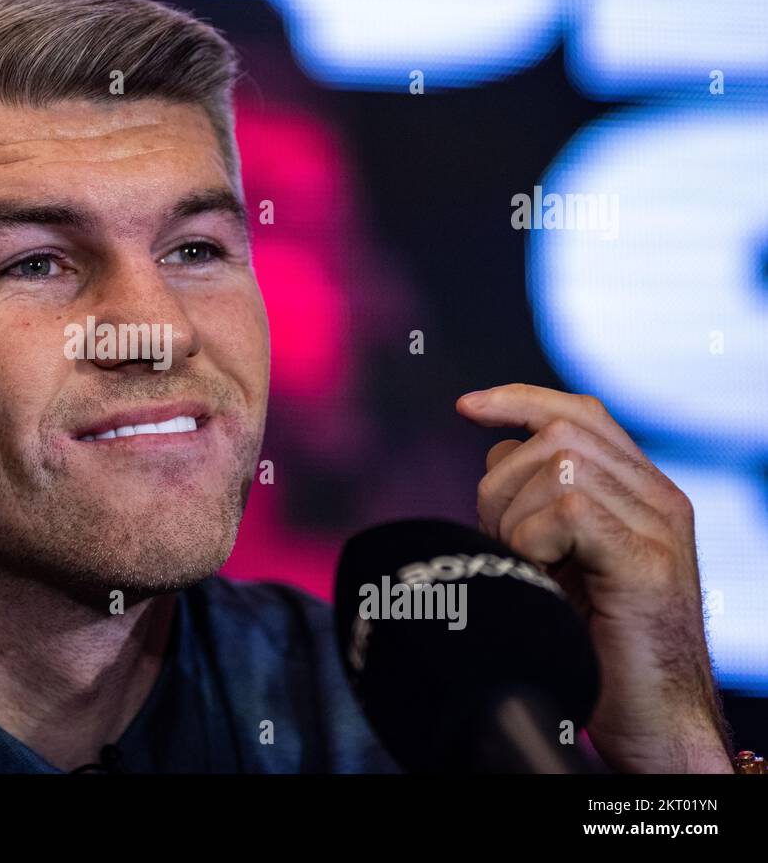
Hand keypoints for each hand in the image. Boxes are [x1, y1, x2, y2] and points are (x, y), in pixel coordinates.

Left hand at [456, 384, 731, 773]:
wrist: (650, 725)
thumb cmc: (593, 650)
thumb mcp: (560, 561)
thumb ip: (541, 505)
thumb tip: (493, 452)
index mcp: (639, 493)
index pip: (579, 412)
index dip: (518, 400)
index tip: (465, 408)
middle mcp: (658, 499)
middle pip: (555, 433)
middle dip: (501, 484)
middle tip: (505, 547)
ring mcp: (659, 528)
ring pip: (558, 464)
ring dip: (514, 518)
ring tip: (528, 571)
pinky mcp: (647, 563)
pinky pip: (569, 508)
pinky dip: (532, 542)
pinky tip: (541, 580)